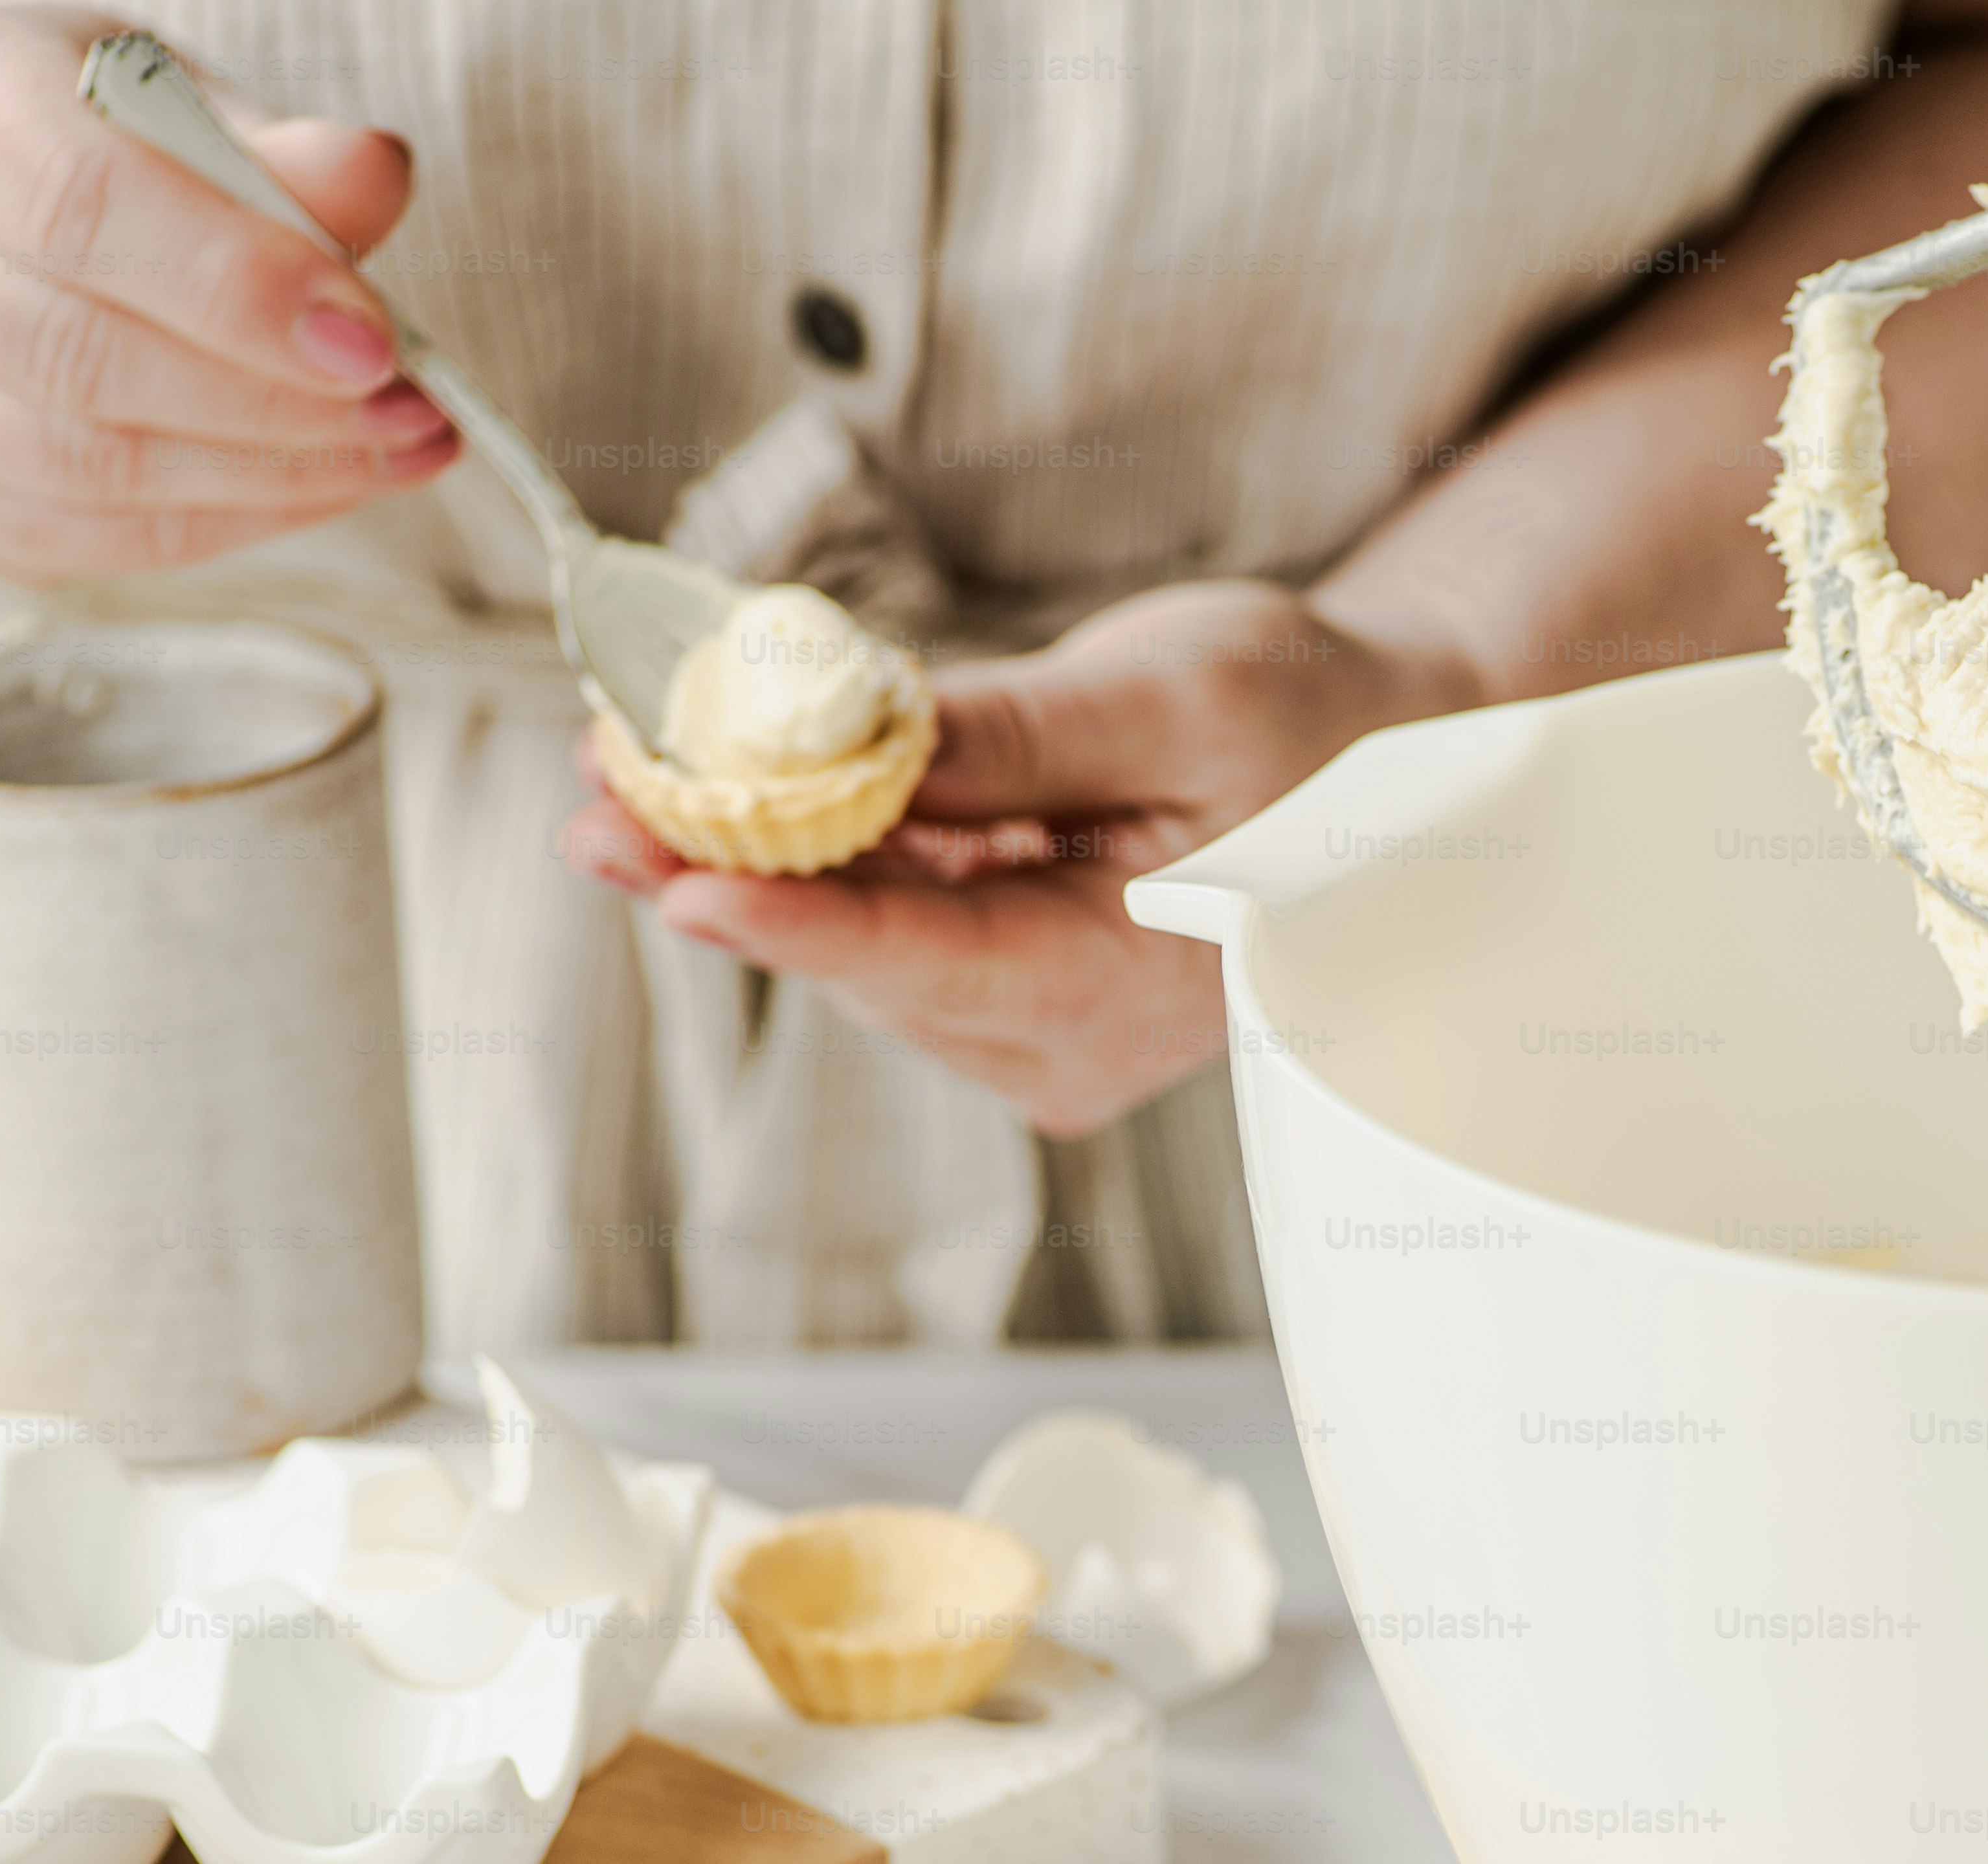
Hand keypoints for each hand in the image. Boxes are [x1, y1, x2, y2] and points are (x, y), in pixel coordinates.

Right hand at [0, 5, 452, 578]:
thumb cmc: (80, 135)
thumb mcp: (172, 95)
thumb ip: (268, 147)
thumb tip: (371, 176)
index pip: (79, 205)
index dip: (237, 287)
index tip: (371, 343)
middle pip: (74, 358)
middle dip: (271, 406)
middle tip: (411, 411)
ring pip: (78, 470)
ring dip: (266, 480)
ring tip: (393, 452)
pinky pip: (80, 540)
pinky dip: (221, 528)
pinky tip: (318, 489)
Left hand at [561, 580, 1485, 1135]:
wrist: (1393, 761)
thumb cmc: (1316, 723)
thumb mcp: (1180, 696)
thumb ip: (1017, 735)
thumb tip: (849, 742)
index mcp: (1138, 983)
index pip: (931, 959)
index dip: (793, 917)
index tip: (669, 874)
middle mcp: (1079, 1044)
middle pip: (870, 960)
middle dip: (727, 861)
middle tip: (594, 772)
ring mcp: (1047, 1037)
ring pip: (866, 949)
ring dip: (756, 855)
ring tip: (632, 764)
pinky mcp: (1020, 1000)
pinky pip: (897, 931)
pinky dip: (820, 860)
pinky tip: (723, 790)